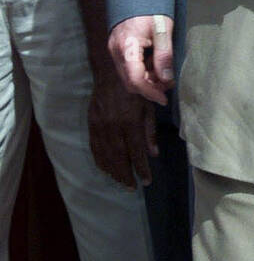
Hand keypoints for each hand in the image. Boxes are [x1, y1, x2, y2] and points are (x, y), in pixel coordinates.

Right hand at [88, 69, 157, 187]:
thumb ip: (150, 131)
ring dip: (113, 171)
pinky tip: (106, 169)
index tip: (146, 181)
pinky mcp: (91, 123)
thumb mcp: (149, 107)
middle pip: (119, 157)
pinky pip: (94, 147)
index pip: (136, 151)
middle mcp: (113, 126)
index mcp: (130, 121)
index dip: (141, 168)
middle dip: (126, 175)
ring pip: (105, 155)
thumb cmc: (135, 89)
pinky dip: (100, 161)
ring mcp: (100, 125)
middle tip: (132, 188)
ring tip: (121, 182)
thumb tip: (153, 154)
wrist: (111, 72)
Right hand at [108, 13, 174, 105]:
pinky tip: (155, 64)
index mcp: (126, 47)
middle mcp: (116, 52)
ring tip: (164, 73)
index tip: (164, 99)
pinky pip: (128, 67)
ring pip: (129, 76)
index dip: (150, 92)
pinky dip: (142, 71)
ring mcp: (115, 50)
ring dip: (146, 80)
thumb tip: (166, 80)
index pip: (135, 80)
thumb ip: (164, 56)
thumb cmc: (151, 9)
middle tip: (168, 85)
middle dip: (149, 87)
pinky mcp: (118, 49)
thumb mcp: (163, 31)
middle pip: (130, 82)